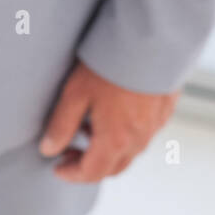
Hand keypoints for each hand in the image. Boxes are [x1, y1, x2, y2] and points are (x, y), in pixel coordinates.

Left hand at [40, 61, 176, 181]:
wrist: (151, 40)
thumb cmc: (110, 65)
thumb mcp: (76, 94)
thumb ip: (61, 126)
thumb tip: (48, 150)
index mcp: (116, 140)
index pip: (92, 173)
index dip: (72, 174)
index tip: (57, 168)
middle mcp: (139, 140)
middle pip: (113, 168)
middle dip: (89, 167)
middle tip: (68, 152)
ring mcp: (155, 127)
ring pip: (130, 153)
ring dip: (107, 151)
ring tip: (87, 130)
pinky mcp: (165, 111)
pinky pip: (144, 134)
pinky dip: (125, 136)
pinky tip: (113, 116)